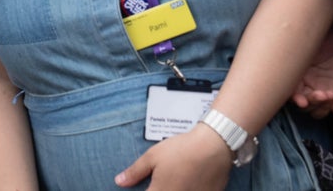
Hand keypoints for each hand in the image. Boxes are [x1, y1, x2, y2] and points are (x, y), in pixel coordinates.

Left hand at [115, 124, 230, 190]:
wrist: (213, 147)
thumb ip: (135, 172)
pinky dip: (187, 190)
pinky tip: (188, 183)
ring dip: (171, 189)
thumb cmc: (180, 150)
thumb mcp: (152, 157)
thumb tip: (119, 182)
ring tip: (172, 181)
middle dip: (157, 190)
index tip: (147, 186)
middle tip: (159, 182)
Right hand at [292, 22, 332, 117]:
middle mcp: (309, 84)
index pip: (291, 93)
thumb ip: (294, 53)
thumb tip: (280, 59)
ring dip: (325, 106)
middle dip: (313, 103)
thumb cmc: (327, 32)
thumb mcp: (307, 41)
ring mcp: (325, 89)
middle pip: (305, 106)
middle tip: (320, 94)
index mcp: (297, 73)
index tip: (301, 100)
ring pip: (320, 111)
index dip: (295, 99)